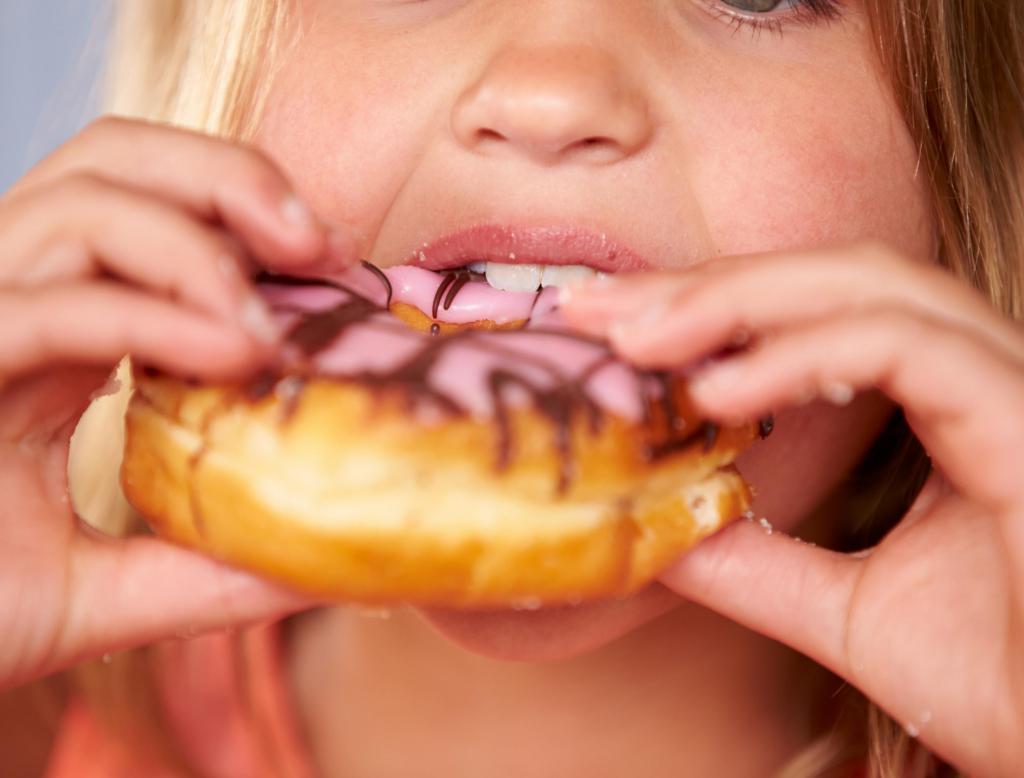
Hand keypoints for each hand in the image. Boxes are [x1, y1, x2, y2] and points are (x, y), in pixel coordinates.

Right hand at [0, 117, 355, 690]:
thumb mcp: (105, 591)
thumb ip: (205, 570)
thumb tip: (320, 565)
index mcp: (56, 329)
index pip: (149, 209)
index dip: (247, 212)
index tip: (340, 262)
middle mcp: (10, 302)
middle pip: (111, 161)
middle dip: (229, 179)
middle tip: (323, 244)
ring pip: (77, 206)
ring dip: (199, 249)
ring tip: (273, 330)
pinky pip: (45, 311)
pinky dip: (149, 319)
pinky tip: (230, 355)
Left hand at [562, 243, 1023, 776]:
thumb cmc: (1000, 683)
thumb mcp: (843, 609)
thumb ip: (757, 561)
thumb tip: (656, 529)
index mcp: (941, 404)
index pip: (814, 315)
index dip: (709, 309)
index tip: (610, 326)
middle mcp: (976, 377)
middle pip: (830, 279)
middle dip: (706, 286)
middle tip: (598, 307)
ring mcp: (1008, 387)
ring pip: (870, 287)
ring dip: (739, 301)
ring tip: (640, 338)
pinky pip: (909, 348)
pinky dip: (807, 352)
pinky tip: (717, 389)